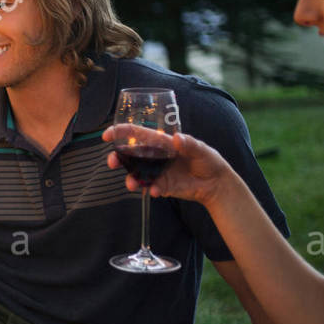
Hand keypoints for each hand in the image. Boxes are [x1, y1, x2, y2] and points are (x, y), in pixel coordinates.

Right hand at [104, 126, 234, 207]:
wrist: (216, 184)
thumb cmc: (209, 160)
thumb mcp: (202, 150)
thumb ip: (189, 144)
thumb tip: (177, 138)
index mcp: (162, 143)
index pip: (138, 135)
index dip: (121, 132)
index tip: (107, 135)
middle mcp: (155, 157)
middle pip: (130, 156)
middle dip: (117, 158)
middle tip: (112, 162)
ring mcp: (157, 173)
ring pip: (136, 174)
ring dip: (130, 179)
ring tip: (131, 184)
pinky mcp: (161, 186)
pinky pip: (150, 188)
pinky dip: (150, 189)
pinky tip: (155, 191)